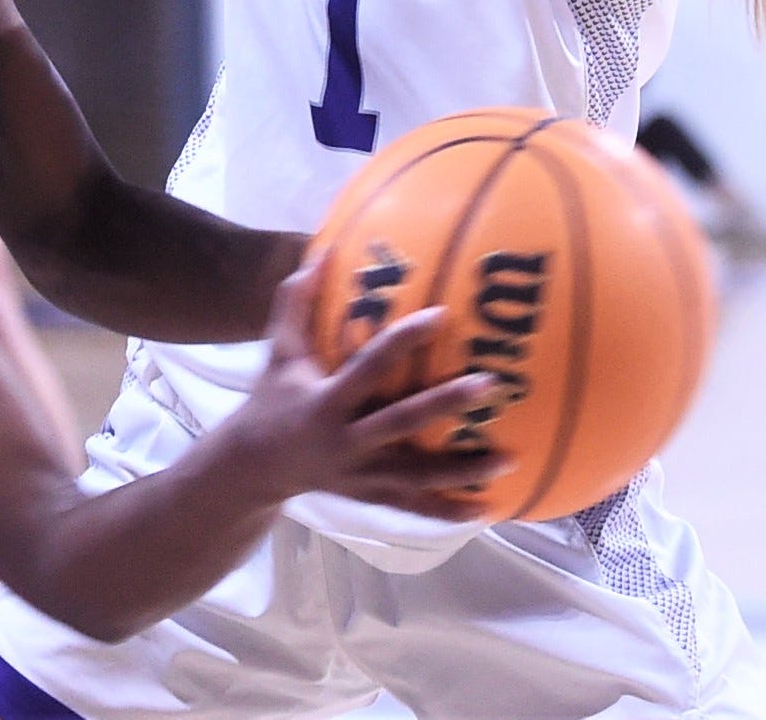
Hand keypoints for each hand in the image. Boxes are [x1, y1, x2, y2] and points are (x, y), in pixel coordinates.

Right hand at [213, 259, 506, 519]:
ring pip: (419, 475)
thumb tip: (322, 254)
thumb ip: (296, 304)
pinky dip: (450, 511)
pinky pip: (415, 507)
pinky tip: (487, 508)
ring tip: (509, 458)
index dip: (403, 341)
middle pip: (403, 422)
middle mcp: (347, 440)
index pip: (370, 366)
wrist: (256, 465)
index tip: (442, 315)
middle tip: (490, 385)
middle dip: (445, 404)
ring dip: (464, 469)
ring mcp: (362, 475)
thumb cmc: (273, 398)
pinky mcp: (371, 497)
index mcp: (326, 401)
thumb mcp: (279, 351)